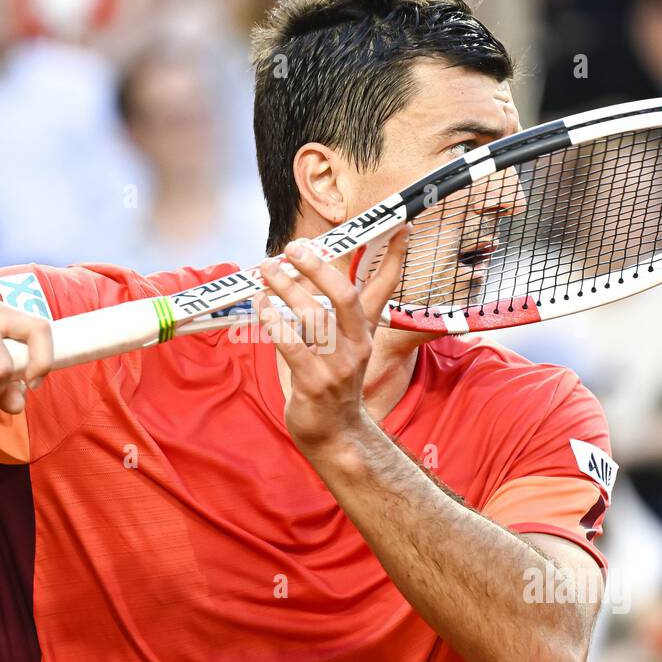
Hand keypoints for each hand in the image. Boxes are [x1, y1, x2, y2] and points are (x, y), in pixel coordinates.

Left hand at [256, 230, 408, 452]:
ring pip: (313, 317)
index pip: (384, 288)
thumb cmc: (332, 385)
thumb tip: (308, 274)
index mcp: (365, 333)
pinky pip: (292, 346)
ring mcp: (336, 366)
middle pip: (343, 295)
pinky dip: (273, 322)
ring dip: (286, 289)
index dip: (393, 257)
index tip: (400, 225)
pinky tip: (261, 306)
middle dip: (319, 267)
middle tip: (293, 247)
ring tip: (266, 270)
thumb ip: (332, 315)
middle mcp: (356, 346)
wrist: (336, 435)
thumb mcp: (344, 347)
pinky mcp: (313, 383)